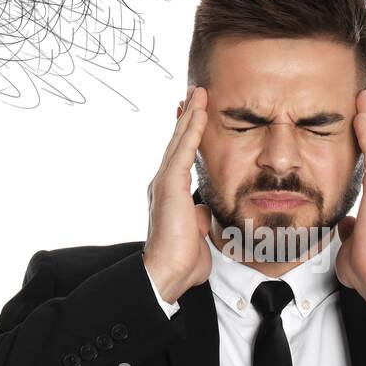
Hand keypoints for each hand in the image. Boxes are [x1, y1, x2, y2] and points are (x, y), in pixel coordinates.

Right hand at [143, 86, 212, 303]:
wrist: (166, 273)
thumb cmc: (182, 262)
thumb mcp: (196, 235)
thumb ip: (198, 219)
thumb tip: (202, 212)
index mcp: (169, 195)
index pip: (180, 157)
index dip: (187, 135)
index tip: (193, 115)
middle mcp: (163, 184)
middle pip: (177, 142)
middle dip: (187, 116)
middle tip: (194, 93)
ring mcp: (164, 182)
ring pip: (179, 140)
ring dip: (190, 115)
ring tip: (199, 92)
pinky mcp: (169, 184)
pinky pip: (183, 150)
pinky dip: (191, 130)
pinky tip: (199, 112)